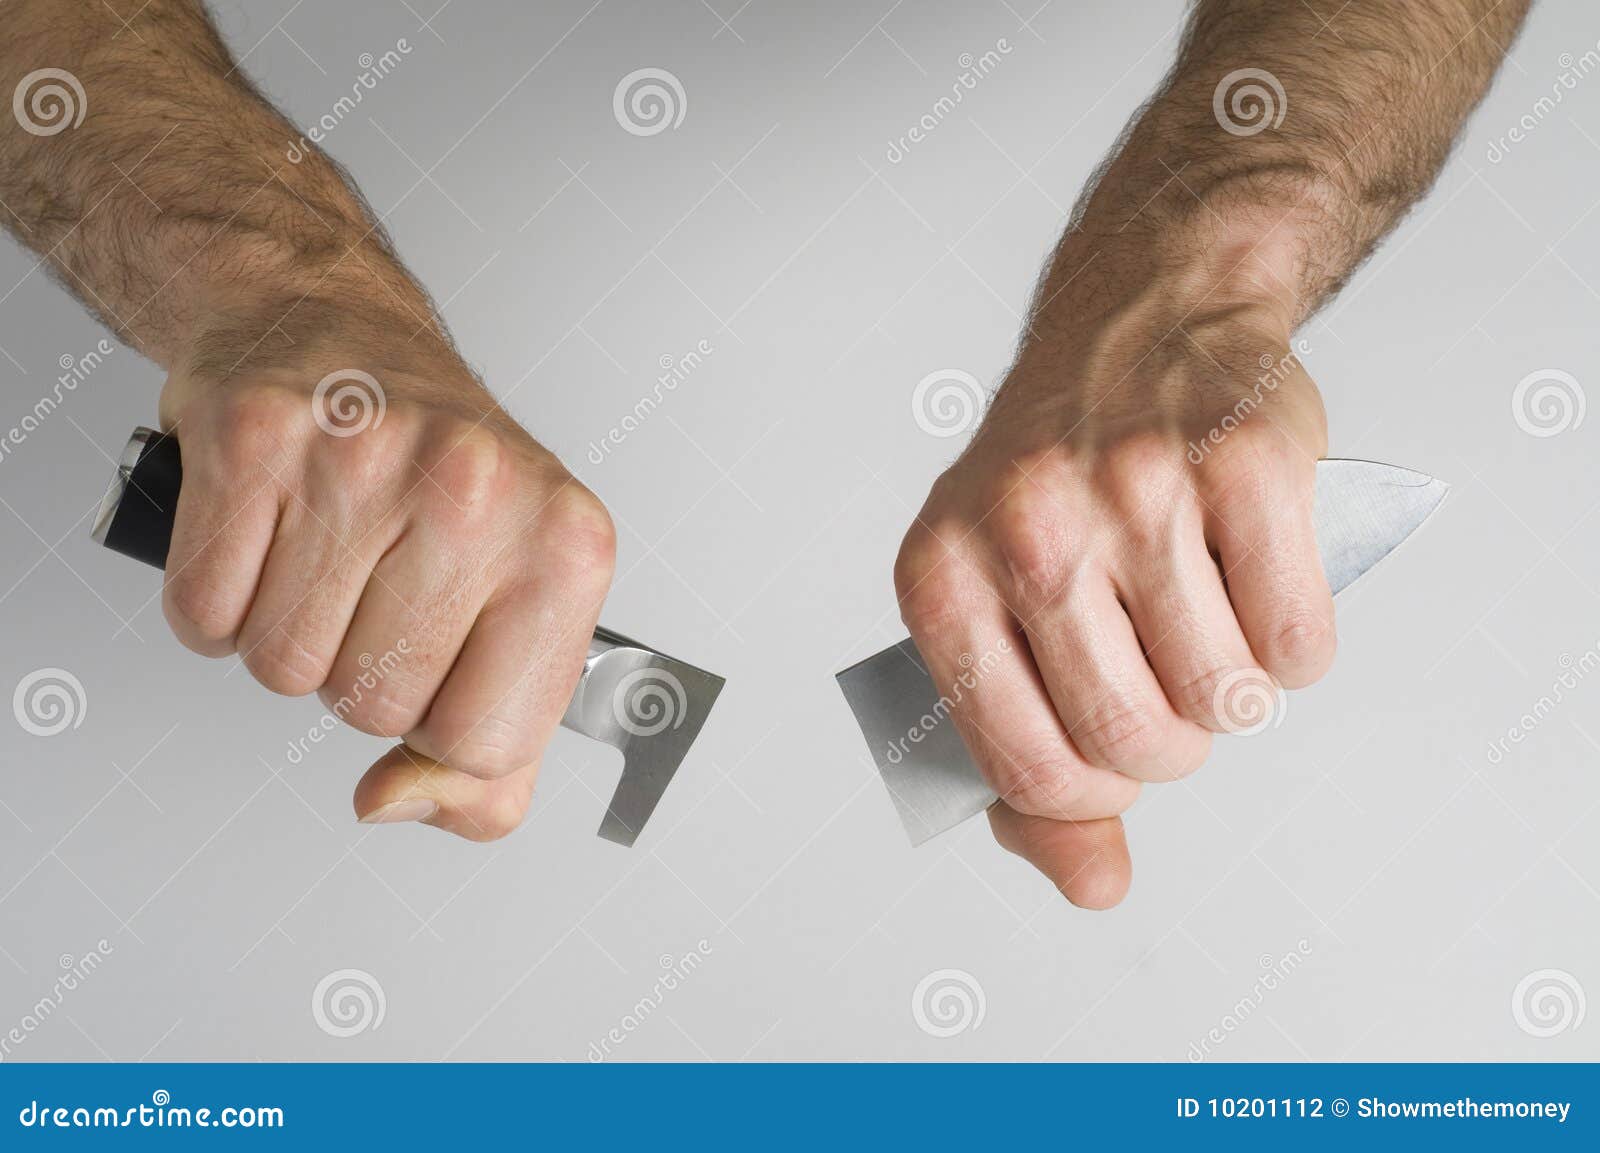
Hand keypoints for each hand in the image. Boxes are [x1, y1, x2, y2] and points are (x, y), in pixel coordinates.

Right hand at [157, 338, 614, 840]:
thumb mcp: (515, 608)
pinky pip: (202, 615)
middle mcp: (475, 492)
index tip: (436, 674)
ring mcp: (362, 458)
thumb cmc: (437, 477)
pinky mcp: (255, 436)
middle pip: (370, 709)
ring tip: (320, 554)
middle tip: (371, 588)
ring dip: (284, 636)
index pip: (482, 740)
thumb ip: (489, 753)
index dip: (438, 730)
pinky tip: (263, 536)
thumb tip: (393, 803)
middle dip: (356, 676)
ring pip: (279, 670)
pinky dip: (217, 601)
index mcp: (564, 548)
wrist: (337, 325)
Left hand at [894, 232, 1334, 906]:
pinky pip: (1300, 642)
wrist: (1134, 322)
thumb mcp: (997, 615)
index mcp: (940, 578)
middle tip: (1169, 682)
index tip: (1110, 752)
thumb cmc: (1058, 488)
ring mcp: (1138, 489)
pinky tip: (1258, 585)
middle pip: (1137, 745)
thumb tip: (1095, 884)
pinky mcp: (1245, 459)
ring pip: (1226, 699)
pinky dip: (1296, 645)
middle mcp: (1027, 529)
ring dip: (1234, 693)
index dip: (1093, 793)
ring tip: (1208, 625)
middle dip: (1172, 746)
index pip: (1029, 773)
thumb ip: (1028, 765)